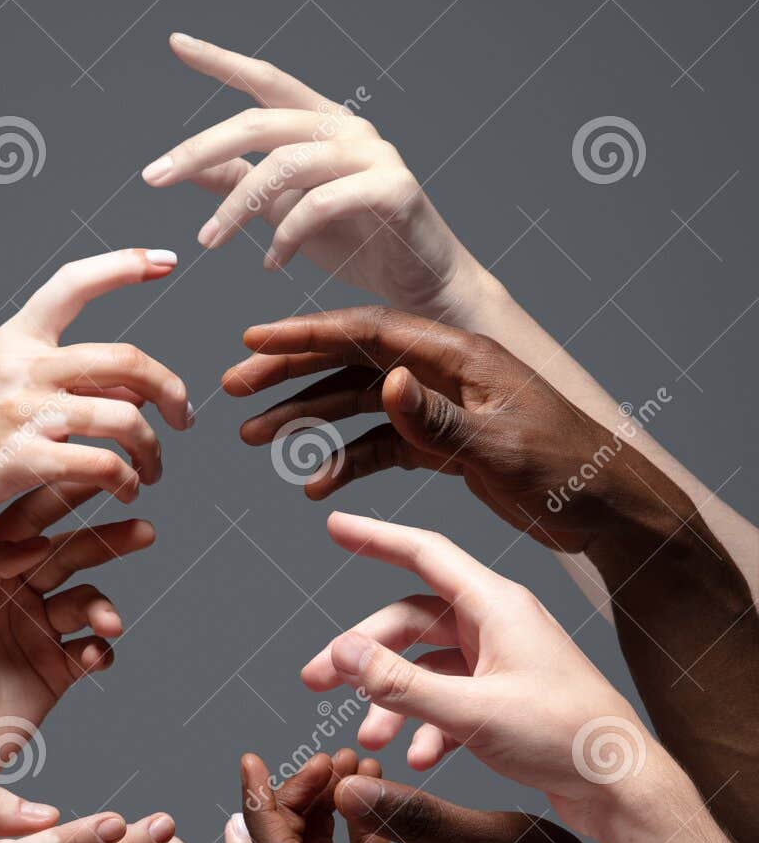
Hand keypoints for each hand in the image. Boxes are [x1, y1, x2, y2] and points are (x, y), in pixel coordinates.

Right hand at [0, 249, 192, 529]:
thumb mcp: (0, 381)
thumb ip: (64, 377)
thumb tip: (134, 388)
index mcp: (17, 338)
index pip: (73, 283)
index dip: (124, 265)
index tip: (167, 259)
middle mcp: (22, 366)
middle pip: (125, 359)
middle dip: (171, 389)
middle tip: (184, 417)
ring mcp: (22, 413)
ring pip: (124, 418)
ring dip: (153, 449)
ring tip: (153, 470)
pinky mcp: (22, 460)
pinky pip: (101, 465)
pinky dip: (126, 480)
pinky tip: (127, 489)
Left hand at [0, 480, 153, 799]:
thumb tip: (38, 539)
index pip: (31, 523)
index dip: (63, 497)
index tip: (98, 474)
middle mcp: (15, 595)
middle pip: (70, 556)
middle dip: (107, 543)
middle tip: (143, 531)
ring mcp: (38, 633)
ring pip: (87, 603)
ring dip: (102, 609)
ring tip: (108, 624)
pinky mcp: (56, 672)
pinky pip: (92, 650)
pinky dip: (101, 650)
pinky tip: (95, 656)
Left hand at [144, 33, 479, 313]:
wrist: (422, 287)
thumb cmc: (357, 244)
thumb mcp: (283, 212)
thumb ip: (241, 185)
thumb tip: (188, 167)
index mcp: (321, 124)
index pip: (266, 81)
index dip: (221, 60)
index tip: (178, 43)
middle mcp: (347, 128)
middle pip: (261, 121)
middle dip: (200, 147)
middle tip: (154, 177)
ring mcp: (374, 155)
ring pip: (285, 165)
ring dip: (237, 207)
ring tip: (209, 242)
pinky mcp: (393, 189)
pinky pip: (323, 203)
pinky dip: (287, 234)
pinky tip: (270, 263)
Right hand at [223, 306, 691, 544]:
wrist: (608, 508)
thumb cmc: (567, 470)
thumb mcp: (497, 446)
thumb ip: (436, 417)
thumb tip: (386, 379)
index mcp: (458, 356)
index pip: (366, 333)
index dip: (305, 334)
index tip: (250, 340)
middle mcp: (442, 374)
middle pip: (350, 362)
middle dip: (289, 373)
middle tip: (233, 389)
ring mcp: (441, 409)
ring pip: (357, 406)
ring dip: (307, 420)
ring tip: (255, 438)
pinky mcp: (444, 446)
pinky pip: (382, 448)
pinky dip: (347, 463)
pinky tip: (316, 486)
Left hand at [237, 752, 662, 842]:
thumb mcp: (483, 838)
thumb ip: (412, 815)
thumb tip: (341, 789)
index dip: (258, 809)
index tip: (253, 758)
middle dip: (284, 806)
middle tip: (319, 758)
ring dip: (316, 806)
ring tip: (346, 758)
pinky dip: (346, 815)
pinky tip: (371, 773)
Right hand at [301, 515, 653, 833]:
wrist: (622, 787)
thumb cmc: (565, 739)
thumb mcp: (472, 712)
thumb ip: (400, 684)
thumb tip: (341, 653)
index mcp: (497, 607)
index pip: (424, 554)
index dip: (375, 538)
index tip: (334, 525)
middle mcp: (498, 625)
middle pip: (412, 621)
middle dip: (361, 653)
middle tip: (313, 682)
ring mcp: (503, 662)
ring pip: (426, 666)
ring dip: (392, 699)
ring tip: (368, 738)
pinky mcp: (507, 698)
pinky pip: (450, 699)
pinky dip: (426, 725)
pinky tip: (417, 758)